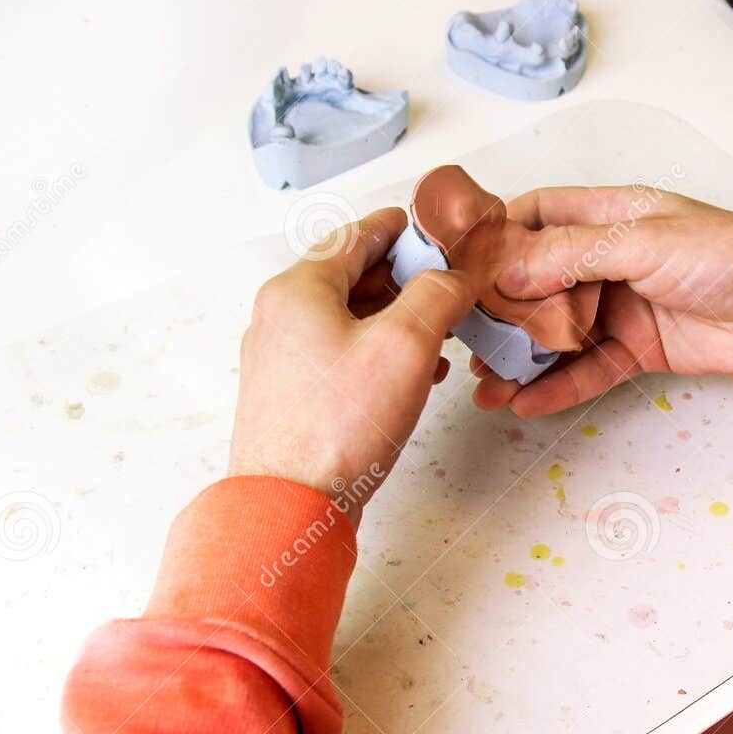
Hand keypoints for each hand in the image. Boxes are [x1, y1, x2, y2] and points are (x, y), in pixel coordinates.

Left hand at [229, 207, 474, 518]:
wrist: (291, 507)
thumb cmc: (339, 427)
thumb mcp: (405, 345)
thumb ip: (436, 295)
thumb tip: (453, 275)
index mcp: (297, 290)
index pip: (356, 236)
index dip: (401, 229)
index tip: (432, 226)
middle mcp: (279, 317)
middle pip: (351, 276)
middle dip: (405, 279)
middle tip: (449, 284)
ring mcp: (280, 358)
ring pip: (348, 318)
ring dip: (397, 319)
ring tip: (441, 334)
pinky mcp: (290, 395)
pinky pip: (340, 354)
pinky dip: (378, 352)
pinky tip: (413, 374)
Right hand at [472, 186, 732, 415]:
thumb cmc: (727, 253)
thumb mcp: (642, 241)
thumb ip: (572, 254)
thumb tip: (506, 271)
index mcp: (607, 214)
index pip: (534, 218)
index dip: (495, 240)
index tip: (458, 269)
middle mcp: (607, 258)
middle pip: (536, 284)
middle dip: (499, 313)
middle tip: (465, 342)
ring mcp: (622, 306)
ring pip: (557, 334)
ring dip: (520, 359)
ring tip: (485, 386)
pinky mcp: (639, 349)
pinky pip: (588, 370)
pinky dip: (557, 387)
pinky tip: (525, 403)